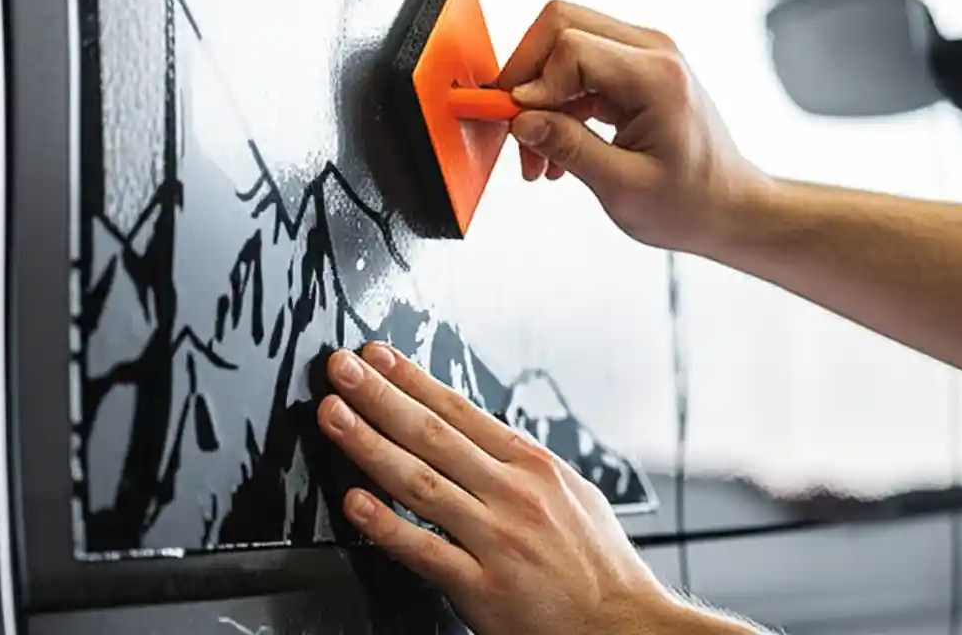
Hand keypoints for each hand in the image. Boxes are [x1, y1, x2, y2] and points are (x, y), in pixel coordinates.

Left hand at [317, 343, 737, 633]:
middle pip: (431, 434)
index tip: (376, 354)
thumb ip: (522, 464)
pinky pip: (425, 550)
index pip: (459, 409)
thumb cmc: (598, 566)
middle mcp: (513, 494)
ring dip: (369, 444)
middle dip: (380, 395)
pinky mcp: (483, 587)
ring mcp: (496, 539)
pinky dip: (387, 525)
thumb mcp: (572, 494)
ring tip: (334, 416)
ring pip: (420, 481)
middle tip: (341, 368)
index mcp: (532, 465)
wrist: (627, 627)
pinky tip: (356, 504)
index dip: (412, 378)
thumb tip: (480, 433)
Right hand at [497, 0, 773, 255]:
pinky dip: (555, 102)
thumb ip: (569, 147)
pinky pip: (576, 66)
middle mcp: (652, 51)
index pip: (570, 47)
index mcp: (656, 76)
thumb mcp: (622, 187)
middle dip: (526, 76)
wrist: (727, 207)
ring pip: (563, 41)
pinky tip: (554, 149)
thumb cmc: (689, 203)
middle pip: (561, 24)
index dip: (533, 85)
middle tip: (514, 127)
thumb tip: (521, 120)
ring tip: (536, 155)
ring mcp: (643, 55)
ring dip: (538, 94)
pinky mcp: (633, 70)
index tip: (519, 128)